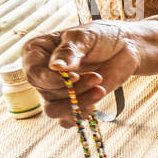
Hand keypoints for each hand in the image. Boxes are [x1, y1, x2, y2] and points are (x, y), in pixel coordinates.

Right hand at [22, 22, 137, 126]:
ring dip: (78, 103)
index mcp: (36, 52)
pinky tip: (96, 101)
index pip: (33, 72)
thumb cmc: (100, 37)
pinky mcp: (71, 103)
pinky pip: (66, 120)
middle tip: (97, 77)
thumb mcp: (85, 37)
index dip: (51, 79)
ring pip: (54, 110)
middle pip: (46, 93)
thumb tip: (55, 67)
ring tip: (100, 89)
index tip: (75, 77)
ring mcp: (55, 90)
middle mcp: (42, 73)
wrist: (124, 48)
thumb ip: (69, 51)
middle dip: (74, 89)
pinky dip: (81, 115)